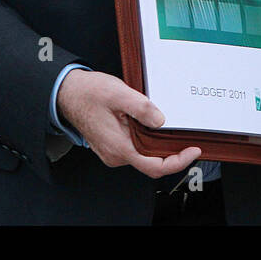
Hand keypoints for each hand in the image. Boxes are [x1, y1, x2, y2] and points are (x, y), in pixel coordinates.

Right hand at [57, 69, 200, 177]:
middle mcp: (116, 155)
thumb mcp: (119, 94)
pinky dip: (148, 140)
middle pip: (152, 162)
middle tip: (187, 137)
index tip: (193, 151)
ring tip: (170, 126)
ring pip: (144, 154)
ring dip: (159, 144)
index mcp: (119, 147)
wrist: (67, 93)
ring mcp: (113, 152)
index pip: (155, 166)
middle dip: (172, 152)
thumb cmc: (89, 93)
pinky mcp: (113, 145)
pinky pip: (136, 148)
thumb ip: (142, 108)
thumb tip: (161, 120)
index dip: (178, 162)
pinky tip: (153, 125)